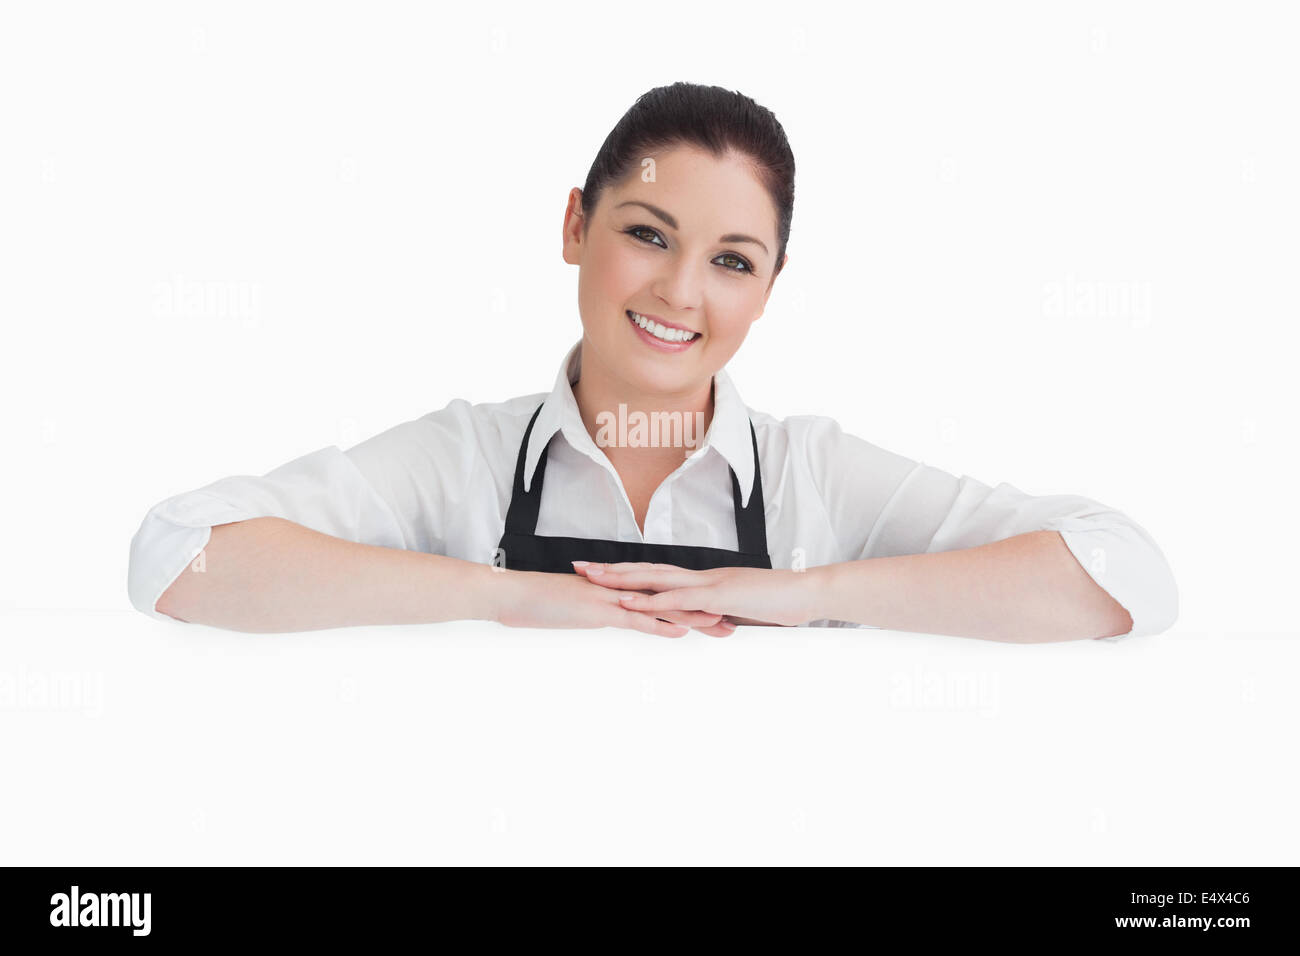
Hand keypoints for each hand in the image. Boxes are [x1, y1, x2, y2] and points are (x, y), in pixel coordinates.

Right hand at [488, 568, 732, 637]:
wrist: (511, 592)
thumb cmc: (535, 602)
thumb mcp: (570, 609)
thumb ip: (589, 610)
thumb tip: (601, 616)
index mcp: (613, 590)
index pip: (658, 597)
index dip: (686, 605)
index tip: (712, 613)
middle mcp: (618, 591)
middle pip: (669, 601)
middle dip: (700, 611)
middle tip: (732, 621)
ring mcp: (610, 600)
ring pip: (660, 608)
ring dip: (691, 617)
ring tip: (721, 625)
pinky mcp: (598, 611)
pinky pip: (634, 619)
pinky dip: (659, 626)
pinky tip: (681, 634)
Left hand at [571, 562, 821, 628]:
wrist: (809, 592)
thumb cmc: (782, 602)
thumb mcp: (745, 611)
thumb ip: (725, 615)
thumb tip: (714, 623)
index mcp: (706, 580)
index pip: (660, 573)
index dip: (630, 571)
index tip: (601, 571)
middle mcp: (702, 576)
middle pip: (648, 569)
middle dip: (612, 569)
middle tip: (579, 566)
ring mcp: (709, 584)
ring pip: (656, 578)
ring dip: (622, 579)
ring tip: (593, 578)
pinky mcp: (718, 596)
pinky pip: (678, 598)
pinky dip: (651, 600)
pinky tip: (630, 602)